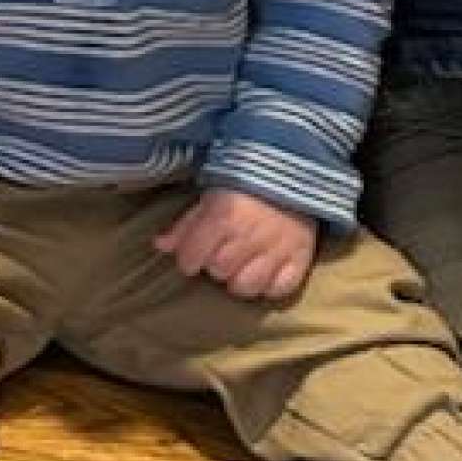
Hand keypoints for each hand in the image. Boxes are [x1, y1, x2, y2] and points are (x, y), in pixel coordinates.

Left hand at [155, 188, 315, 301]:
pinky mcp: (301, 257)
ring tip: (241, 267)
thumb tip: (160, 246)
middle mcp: (249, 236)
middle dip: (214, 266)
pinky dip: (270, 286)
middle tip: (221, 255)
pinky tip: (265, 273)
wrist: (293, 171)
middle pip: (219, 272)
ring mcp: (277, 249)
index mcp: (223, 217)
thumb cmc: (244, 185)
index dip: (188, 259)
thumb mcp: (210, 197)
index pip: (192, 258)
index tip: (192, 256)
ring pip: (247, 287)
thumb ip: (186, 224)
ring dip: (239, 280)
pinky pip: (280, 289)